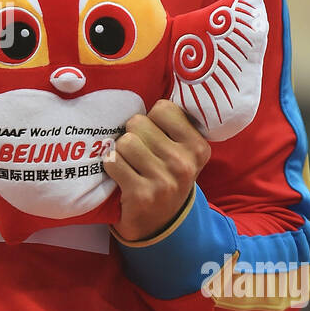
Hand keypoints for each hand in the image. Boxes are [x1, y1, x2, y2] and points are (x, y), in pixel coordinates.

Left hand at [102, 100, 210, 242]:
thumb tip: (146, 85)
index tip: (155, 136)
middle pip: (138, 122)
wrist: (161, 225)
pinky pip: (112, 163)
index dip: (151, 119)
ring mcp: (164, 180)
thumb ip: (173, 125)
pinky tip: (122, 177)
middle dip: (133, 135)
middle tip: (140, 154)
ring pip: (124, 142)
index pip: (163, 108)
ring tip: (131, 166)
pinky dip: (111, 168)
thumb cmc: (166, 177)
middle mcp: (184, 162)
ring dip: (120, 152)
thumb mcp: (182, 152)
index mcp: (198, 147)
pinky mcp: (142, 195)